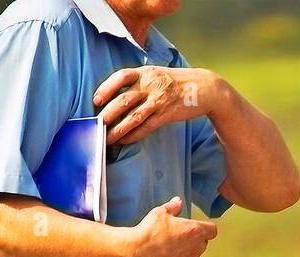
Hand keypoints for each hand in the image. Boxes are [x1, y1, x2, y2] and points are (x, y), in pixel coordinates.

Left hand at [93, 66, 221, 146]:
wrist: (204, 88)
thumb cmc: (177, 82)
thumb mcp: (157, 73)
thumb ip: (139, 80)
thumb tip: (118, 94)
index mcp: (145, 72)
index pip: (121, 77)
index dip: (106, 88)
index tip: (96, 100)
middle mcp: (151, 85)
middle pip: (123, 100)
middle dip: (107, 114)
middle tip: (96, 125)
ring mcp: (159, 101)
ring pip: (133, 117)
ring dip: (118, 130)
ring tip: (106, 138)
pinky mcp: (167, 115)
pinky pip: (146, 127)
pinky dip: (133, 135)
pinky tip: (124, 141)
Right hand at [122, 196, 216, 256]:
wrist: (136, 252)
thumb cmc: (149, 231)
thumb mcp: (161, 212)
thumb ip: (174, 207)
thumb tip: (178, 202)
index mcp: (195, 231)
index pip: (213, 230)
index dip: (206, 228)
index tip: (197, 227)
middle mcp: (197, 248)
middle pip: (204, 243)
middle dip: (196, 239)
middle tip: (180, 236)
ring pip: (195, 255)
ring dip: (189, 251)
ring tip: (172, 247)